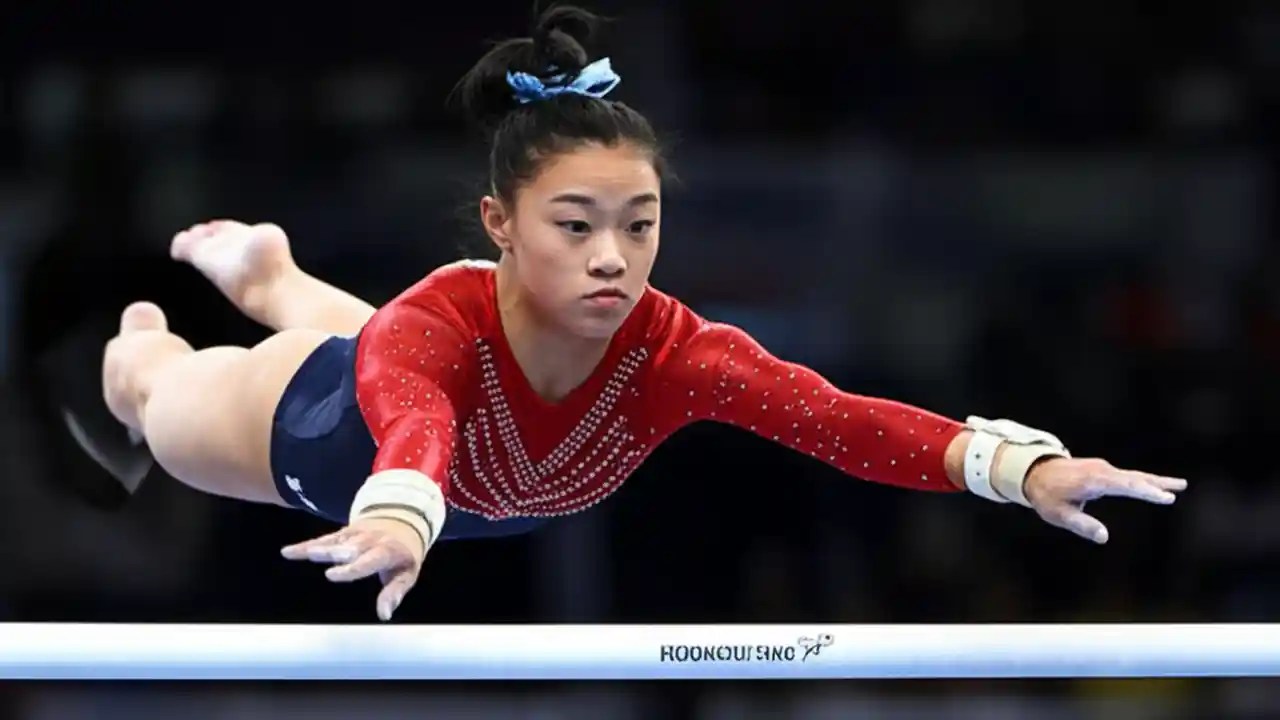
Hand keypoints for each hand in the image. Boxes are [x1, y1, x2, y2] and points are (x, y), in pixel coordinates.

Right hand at [280, 516, 427, 620]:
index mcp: (386, 551)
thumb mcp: (407, 574)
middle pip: (348, 547)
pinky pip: (323, 540)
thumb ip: (394, 593)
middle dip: (333, 552)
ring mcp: (354, 536)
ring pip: (333, 542)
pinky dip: (306, 546)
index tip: (331, 575)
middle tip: (315, 556)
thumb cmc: (403, 554)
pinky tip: (288, 552)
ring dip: (316, 547)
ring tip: (296, 553)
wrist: (402, 520)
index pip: (367, 560)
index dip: (350, 568)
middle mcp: (368, 541)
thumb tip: (384, 615)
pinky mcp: (343, 534)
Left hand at [1022, 457, 1186, 543]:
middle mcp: (1100, 471)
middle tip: (1180, 487)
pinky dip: (1143, 480)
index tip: (1164, 497)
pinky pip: (1127, 476)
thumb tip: (1104, 537)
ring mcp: (1102, 468)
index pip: (1124, 486)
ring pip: (1133, 475)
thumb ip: (1081, 525)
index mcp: (1092, 481)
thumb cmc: (1047, 495)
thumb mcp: (1059, 514)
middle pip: (1133, 478)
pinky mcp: (1102, 470)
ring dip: (1155, 480)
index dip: (1145, 491)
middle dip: (1157, 483)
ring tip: (1179, 485)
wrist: (1034, 471)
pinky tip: (1155, 486)